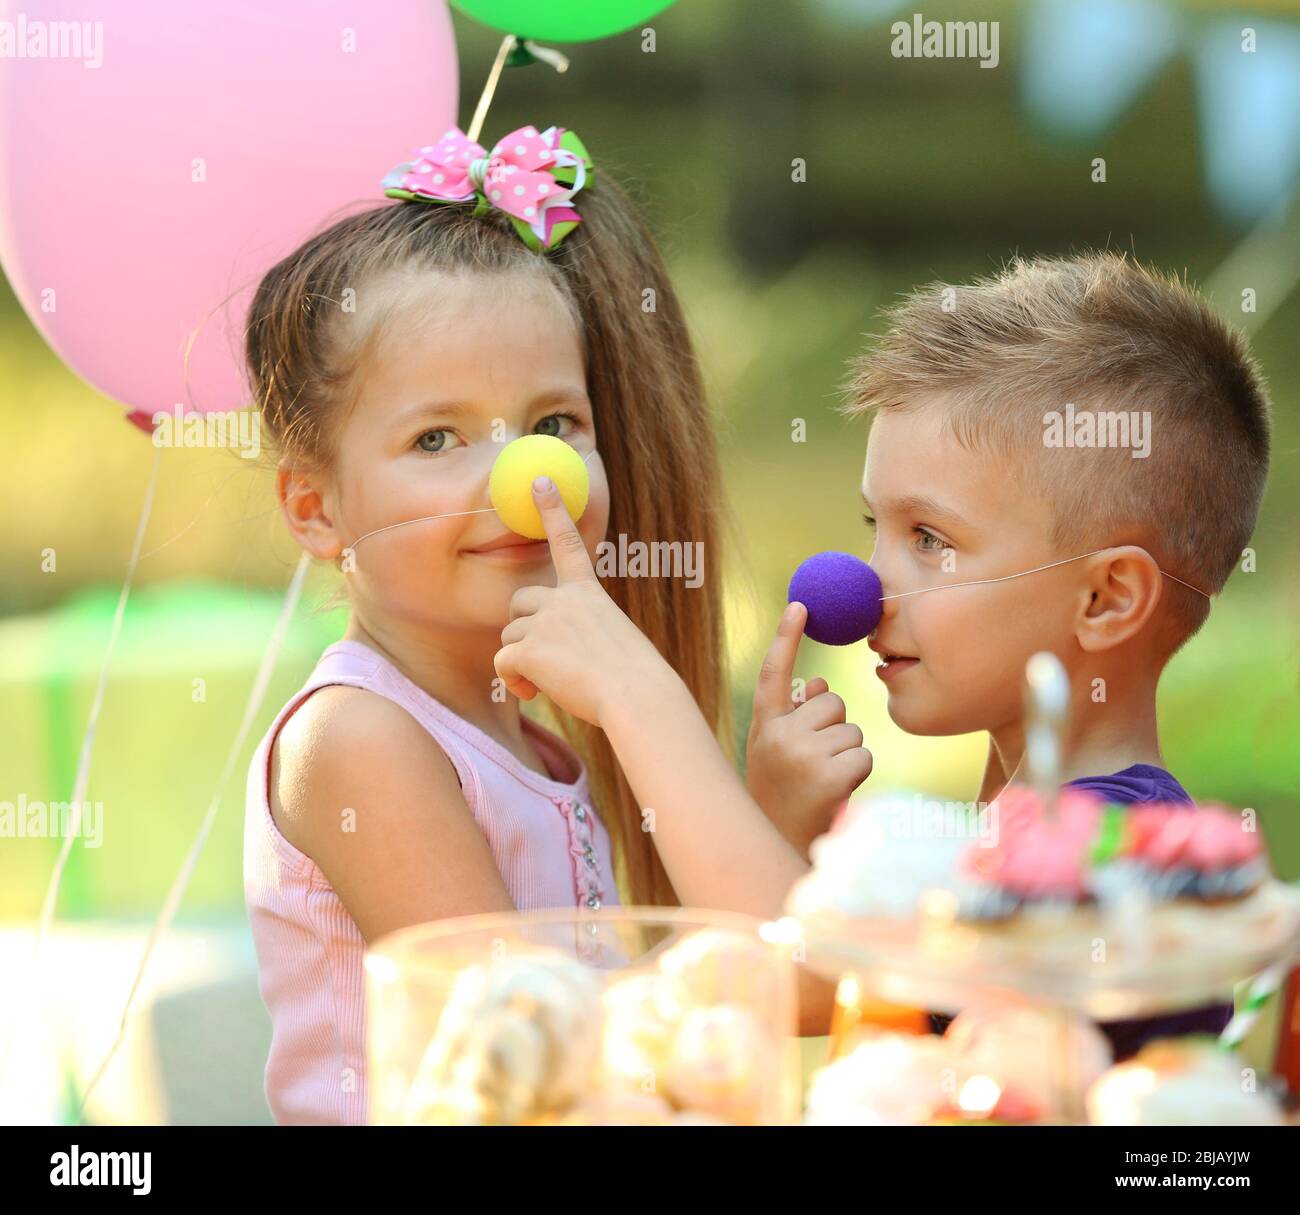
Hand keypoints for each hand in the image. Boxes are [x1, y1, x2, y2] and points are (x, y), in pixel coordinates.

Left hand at [494, 477, 677, 725]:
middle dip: (523, 628)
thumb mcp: (614, 639)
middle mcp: (564, 599)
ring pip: (509, 637)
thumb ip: (581, 632)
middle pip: (518, 602)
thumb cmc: (634, 680)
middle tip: (545, 658)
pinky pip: (502, 664)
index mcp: (588, 592)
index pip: (566, 541)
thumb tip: (551, 656)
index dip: (553, 509)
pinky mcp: (530, 649)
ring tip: (550, 682)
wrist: (638, 696)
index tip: (539, 480)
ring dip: (522, 662)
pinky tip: (534, 692)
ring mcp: (546, 622)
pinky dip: (515, 682)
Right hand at [745, 602, 873, 856]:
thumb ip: (794, 716)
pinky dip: (857, 774)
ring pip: (852, 730)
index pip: (774, 673)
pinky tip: (835, 793)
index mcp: (762, 726)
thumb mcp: (774, 751)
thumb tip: (825, 683)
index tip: (800, 604)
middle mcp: (778, 736)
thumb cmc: (781, 796)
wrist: (777, 848)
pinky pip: (863, 756)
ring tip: (822, 782)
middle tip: (814, 762)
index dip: (786, 637)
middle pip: (833, 702)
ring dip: (846, 754)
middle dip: (834, 727)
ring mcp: (801, 756)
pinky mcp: (828, 778)